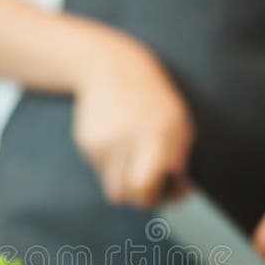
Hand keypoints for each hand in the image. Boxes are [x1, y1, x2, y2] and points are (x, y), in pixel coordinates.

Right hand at [72, 41, 193, 207]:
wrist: (113, 67)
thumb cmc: (154, 102)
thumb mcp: (179, 124)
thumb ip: (180, 159)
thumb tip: (180, 193)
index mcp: (156, 135)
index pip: (143, 188)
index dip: (151, 197)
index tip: (158, 190)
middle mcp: (126, 139)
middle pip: (123, 194)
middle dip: (135, 195)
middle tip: (145, 183)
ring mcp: (102, 141)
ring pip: (110, 184)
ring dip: (122, 177)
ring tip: (131, 151)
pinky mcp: (85, 142)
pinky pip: (99, 169)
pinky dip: (109, 161)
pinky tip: (115, 136)